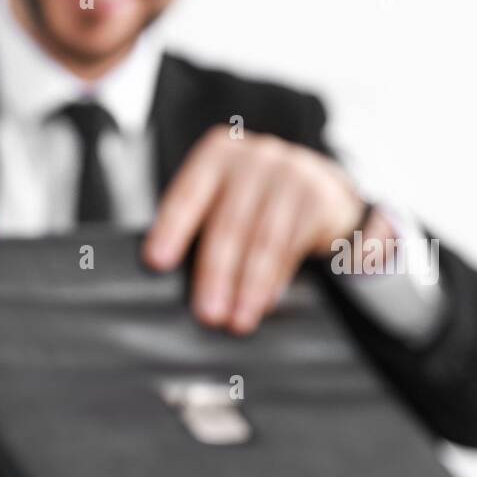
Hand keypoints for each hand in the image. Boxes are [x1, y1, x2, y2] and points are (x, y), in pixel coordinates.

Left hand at [143, 125, 363, 334]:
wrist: (320, 188)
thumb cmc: (252, 204)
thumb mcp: (222, 203)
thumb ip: (199, 231)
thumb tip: (174, 282)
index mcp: (216, 156)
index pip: (188, 194)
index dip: (171, 229)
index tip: (157, 263)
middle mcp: (253, 159)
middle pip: (228, 223)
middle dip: (215, 275)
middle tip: (207, 314)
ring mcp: (290, 174)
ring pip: (264, 240)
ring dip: (249, 287)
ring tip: (238, 321)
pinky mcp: (319, 197)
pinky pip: (293, 246)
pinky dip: (277, 280)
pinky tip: (266, 303)